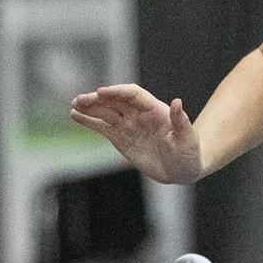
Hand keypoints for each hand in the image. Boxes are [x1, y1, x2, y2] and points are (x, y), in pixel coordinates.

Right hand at [69, 84, 202, 184]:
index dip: (117, 92)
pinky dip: (89, 121)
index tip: (102, 92)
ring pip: (106, 112)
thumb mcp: (187, 137)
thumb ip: (181, 120)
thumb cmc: (189, 152)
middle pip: (115, 101)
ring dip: (90, 107)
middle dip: (98, 99)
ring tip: (74, 105)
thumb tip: (177, 102)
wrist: (182, 170)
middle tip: (80, 99)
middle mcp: (139, 114)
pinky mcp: (121, 138)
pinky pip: (102, 127)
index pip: (133, 95)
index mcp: (155, 109)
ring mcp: (128, 125)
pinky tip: (75, 116)